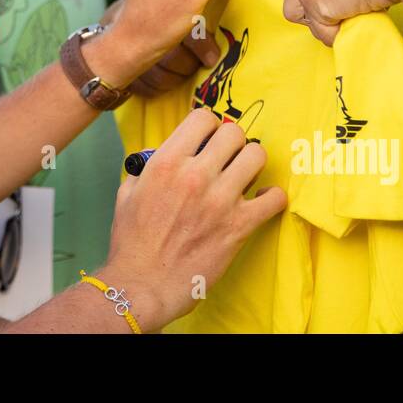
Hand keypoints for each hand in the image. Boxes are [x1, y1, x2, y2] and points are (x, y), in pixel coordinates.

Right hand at [95, 108, 285, 328]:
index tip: (208, 138)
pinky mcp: (239, 227)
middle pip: (234, 132)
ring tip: (244, 176)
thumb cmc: (132, 243)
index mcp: (166, 162)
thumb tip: (162, 155)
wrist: (142, 285)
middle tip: (227, 158)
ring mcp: (220, 200)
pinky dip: (272, 197)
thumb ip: (147, 167)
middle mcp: (195, 175)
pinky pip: (274, 198)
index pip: (203, 117)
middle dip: (232, 142)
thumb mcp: (128, 193)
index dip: (209, 125)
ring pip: (257, 156)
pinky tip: (261, 201)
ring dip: (252, 163)